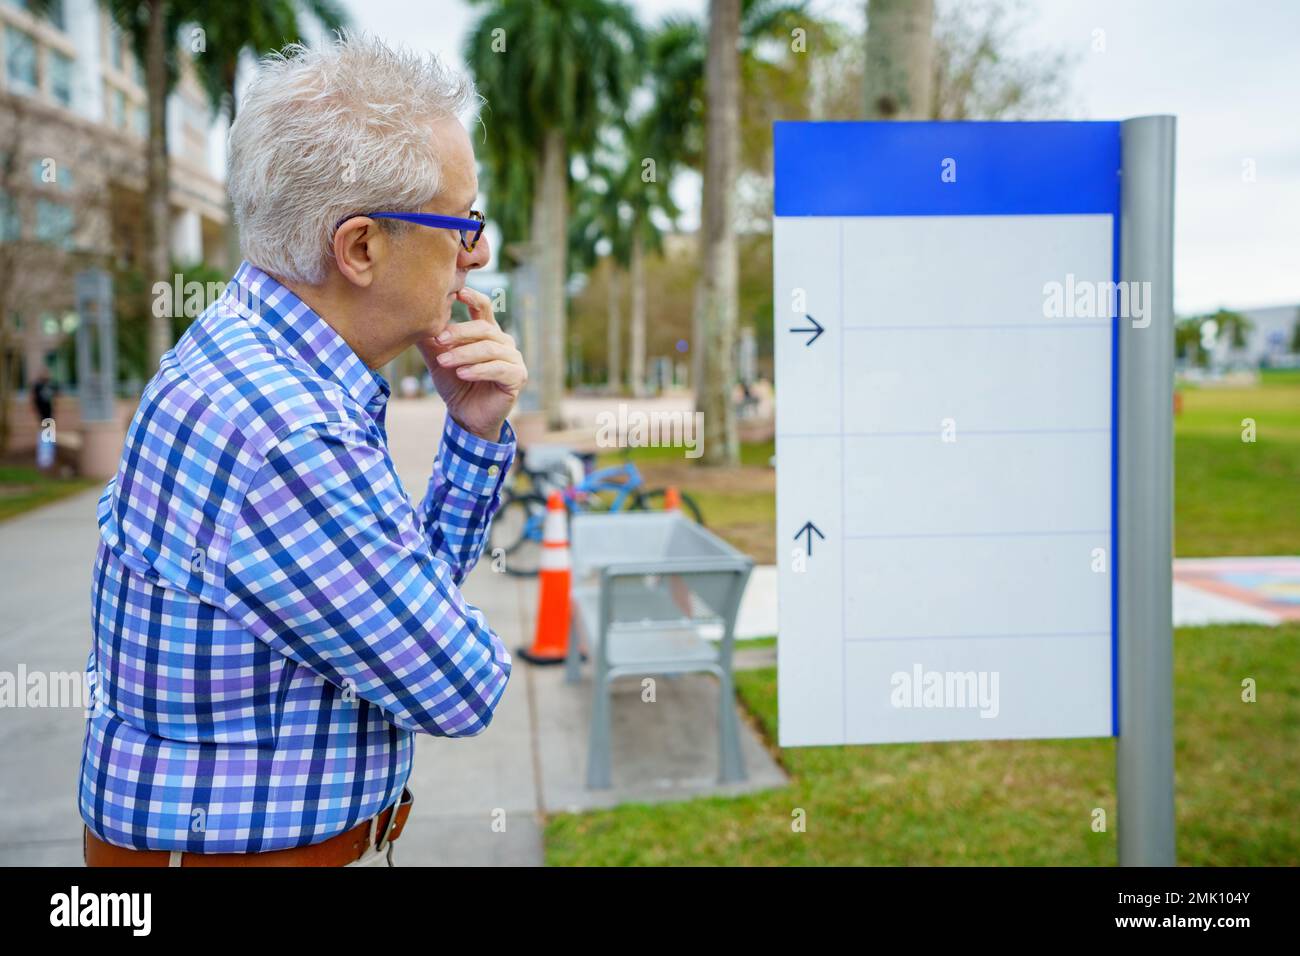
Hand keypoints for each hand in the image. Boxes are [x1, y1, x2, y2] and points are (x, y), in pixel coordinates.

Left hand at [417, 287, 526, 440]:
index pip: (484, 308)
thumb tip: (411, 318)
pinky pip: (498, 369)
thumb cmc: (456, 386)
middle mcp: (504, 342)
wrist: (467, 417)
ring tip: (444, 362)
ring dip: (464, 354)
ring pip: (489, 349)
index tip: (457, 292)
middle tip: (439, 339)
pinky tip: (462, 374)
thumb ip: (430, 342)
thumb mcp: (439, 360)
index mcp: (488, 333)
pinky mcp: (517, 377)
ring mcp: (513, 359)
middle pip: (484, 328)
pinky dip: (478, 370)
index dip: (473, 298)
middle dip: (460, 332)